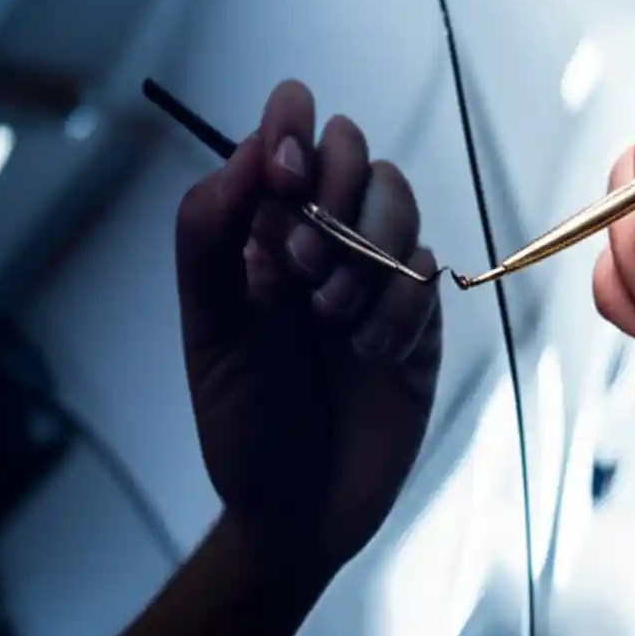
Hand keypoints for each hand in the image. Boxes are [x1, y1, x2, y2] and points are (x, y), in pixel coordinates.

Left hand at [175, 80, 441, 575]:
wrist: (299, 509)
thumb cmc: (243, 420)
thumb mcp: (208, 327)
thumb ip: (210, 234)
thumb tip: (246, 151)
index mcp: (264, 234)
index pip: (286, 142)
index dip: (289, 126)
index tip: (282, 159)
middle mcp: (323, 241)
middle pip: (355, 152)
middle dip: (333, 191)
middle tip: (298, 263)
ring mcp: (375, 276)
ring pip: (399, 200)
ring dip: (365, 249)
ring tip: (330, 316)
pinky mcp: (419, 317)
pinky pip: (426, 274)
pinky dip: (397, 308)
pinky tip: (369, 353)